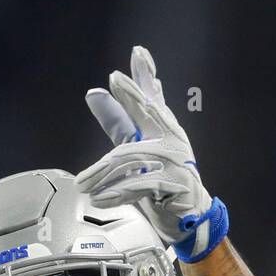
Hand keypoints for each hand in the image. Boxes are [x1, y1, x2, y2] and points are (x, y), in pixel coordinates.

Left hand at [76, 45, 227, 262]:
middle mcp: (172, 140)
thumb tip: (95, 93)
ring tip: (84, 185)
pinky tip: (101, 199)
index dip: (145, 76)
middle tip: (116, 81)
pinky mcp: (174, 184)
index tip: (137, 54)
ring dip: (102, 173)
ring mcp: (176, 161)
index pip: (152, 99)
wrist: (191, 221)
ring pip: (132, 156)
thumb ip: (117, 124)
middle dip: (132, 95)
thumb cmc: (162, 185)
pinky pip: (140, 184)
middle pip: (149, 112)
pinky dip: (117, 193)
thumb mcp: (135, 152)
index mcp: (164, 130)